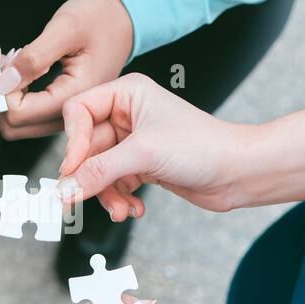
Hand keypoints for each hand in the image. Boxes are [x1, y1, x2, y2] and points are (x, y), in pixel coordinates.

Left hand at [0, 0, 133, 140]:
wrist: (125, 17)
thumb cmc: (100, 17)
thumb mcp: (65, 28)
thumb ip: (33, 58)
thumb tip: (2, 83)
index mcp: (78, 95)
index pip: (20, 114)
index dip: (2, 91)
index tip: (3, 62)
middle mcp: (76, 113)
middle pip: (17, 128)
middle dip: (1, 99)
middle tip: (3, 65)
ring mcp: (70, 113)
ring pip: (22, 124)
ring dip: (8, 98)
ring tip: (13, 64)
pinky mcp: (65, 106)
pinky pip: (32, 114)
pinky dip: (18, 96)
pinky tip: (22, 70)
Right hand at [56, 73, 248, 219]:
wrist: (239, 172)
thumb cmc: (204, 146)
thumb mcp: (144, 154)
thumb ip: (99, 172)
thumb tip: (65, 189)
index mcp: (127, 93)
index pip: (78, 112)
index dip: (73, 142)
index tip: (73, 170)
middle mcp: (127, 114)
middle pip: (86, 147)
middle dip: (92, 178)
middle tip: (82, 200)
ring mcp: (134, 142)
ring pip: (99, 171)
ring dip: (107, 195)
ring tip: (121, 210)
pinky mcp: (142, 165)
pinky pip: (115, 184)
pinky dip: (120, 200)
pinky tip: (134, 209)